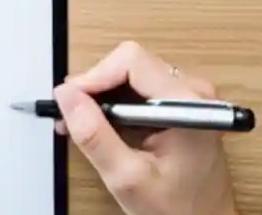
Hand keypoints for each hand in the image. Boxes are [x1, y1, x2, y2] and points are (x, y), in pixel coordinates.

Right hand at [55, 42, 238, 214]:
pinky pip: (142, 89)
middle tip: (70, 115)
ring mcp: (190, 97)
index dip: (95, 75)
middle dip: (96, 86)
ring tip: (82, 123)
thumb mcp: (128, 178)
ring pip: (133, 75)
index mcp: (188, 104)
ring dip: (104, 95)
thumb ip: (95, 136)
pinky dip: (117, 102)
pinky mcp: (183, 106)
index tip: (70, 99)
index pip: (132, 61)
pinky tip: (102, 125)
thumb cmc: (180, 210)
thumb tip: (68, 97)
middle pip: (131, 64)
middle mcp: (194, 93)